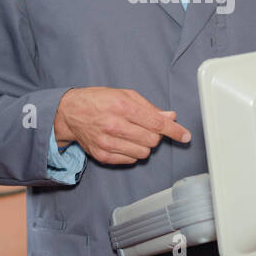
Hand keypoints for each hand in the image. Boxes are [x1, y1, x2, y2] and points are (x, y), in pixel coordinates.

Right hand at [53, 87, 191, 164]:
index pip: (156, 123)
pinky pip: (130, 160)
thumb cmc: (99, 100)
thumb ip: (149, 108)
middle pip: (152, 140)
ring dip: (144, 145)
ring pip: (143, 153)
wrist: (70, 112)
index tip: (185, 136)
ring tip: (134, 135)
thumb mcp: (125, 95)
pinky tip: (124, 142)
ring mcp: (107, 142)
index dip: (174, 131)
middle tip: (146, 128)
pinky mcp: (102, 155)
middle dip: (155, 135)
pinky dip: (133, 152)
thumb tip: (170, 117)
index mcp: (122, 106)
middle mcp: (114, 125)